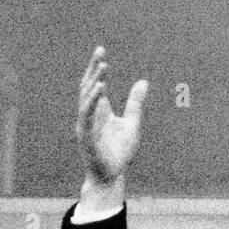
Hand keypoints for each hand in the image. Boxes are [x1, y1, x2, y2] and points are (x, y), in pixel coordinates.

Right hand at [76, 46, 147, 198]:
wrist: (112, 176)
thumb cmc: (120, 152)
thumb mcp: (132, 123)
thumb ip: (135, 103)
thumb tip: (143, 81)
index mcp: (99, 111)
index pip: (95, 85)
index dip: (97, 68)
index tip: (102, 51)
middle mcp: (89, 116)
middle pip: (88, 87)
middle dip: (93, 69)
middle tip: (100, 51)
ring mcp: (85, 126)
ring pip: (86, 99)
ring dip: (94, 82)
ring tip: (103, 67)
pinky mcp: (86, 138)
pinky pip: (87, 116)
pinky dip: (92, 102)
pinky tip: (100, 89)